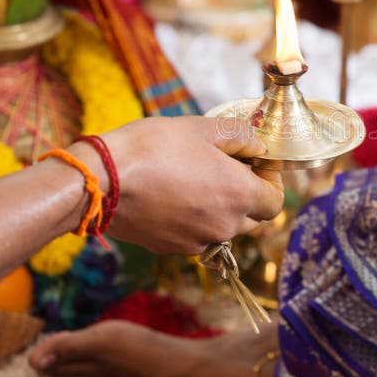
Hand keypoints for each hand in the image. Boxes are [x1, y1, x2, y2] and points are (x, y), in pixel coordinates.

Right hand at [69, 117, 283, 254]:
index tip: (257, 165)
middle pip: (254, 218)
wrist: (100, 180)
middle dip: (248, 195)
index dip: (271, 182)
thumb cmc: (154, 147)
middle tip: (228, 168)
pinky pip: (198, 236)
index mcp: (239, 195)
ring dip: (223, 209)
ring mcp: (198, 242)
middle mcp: (225, 226)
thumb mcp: (204, 128)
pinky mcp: (172, 248)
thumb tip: (258, 147)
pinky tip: (175, 195)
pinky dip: (196, 220)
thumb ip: (241, 137)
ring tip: (198, 179)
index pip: (275, 202)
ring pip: (225, 229)